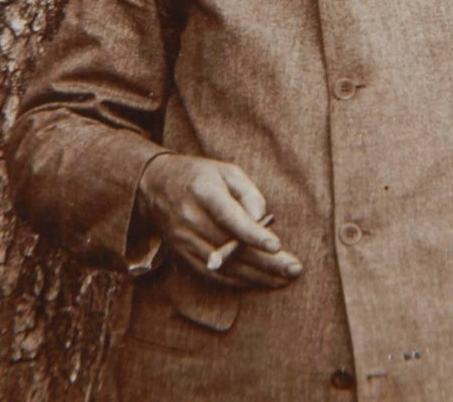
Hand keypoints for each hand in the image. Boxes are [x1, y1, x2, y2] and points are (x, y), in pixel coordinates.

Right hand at [137, 153, 302, 289]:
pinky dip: (239, 280)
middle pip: (230, 247)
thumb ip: (248, 193)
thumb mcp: (227, 172)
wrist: (157, 187)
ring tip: (285, 278)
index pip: (228, 216)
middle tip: (294, 268)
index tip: (276, 245)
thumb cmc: (201, 176)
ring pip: (224, 266)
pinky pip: (214, 275)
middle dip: (265, 261)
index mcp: (203, 191)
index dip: (252, 233)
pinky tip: (261, 280)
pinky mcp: (183, 256)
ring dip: (257, 276)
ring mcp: (184, 241)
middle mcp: (190, 219)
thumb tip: (263, 219)